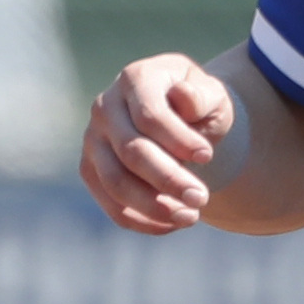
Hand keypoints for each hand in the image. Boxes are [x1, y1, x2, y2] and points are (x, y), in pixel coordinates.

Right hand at [81, 53, 235, 233]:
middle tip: (202, 198)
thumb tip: (183, 97)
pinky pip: (111, 203)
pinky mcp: (91, 169)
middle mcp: (105, 107)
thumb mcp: (211, 94)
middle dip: (169, 179)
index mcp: (135, 79)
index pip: (149, 116)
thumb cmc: (198, 106)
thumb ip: (203, 96)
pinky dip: (142, 220)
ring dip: (155, 206)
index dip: (179, 140)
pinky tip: (172, 224)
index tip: (208, 156)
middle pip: (131, 152)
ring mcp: (93, 139)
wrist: (180, 117)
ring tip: (191, 216)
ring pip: (116, 182)